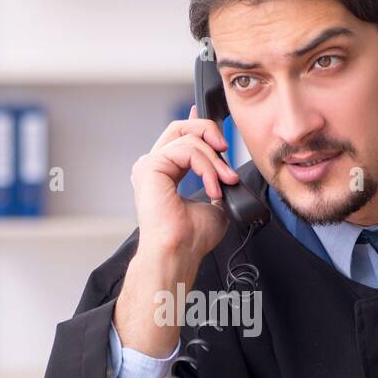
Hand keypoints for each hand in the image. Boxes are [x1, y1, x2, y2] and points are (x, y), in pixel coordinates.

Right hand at [116, 106, 238, 355]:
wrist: (179, 252)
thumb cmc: (191, 238)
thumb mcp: (214, 201)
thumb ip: (216, 180)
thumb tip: (228, 168)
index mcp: (164, 174)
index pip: (179, 138)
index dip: (198, 124)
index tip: (218, 128)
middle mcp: (153, 167)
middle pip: (180, 128)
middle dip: (208, 132)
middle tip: (226, 150)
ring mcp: (149, 165)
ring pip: (189, 140)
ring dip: (214, 161)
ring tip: (225, 181)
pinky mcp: (150, 166)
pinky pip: (187, 150)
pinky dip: (206, 166)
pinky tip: (213, 186)